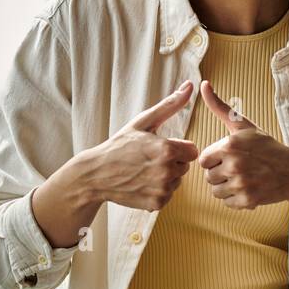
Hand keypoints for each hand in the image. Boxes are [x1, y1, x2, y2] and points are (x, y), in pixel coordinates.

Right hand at [74, 79, 199, 211]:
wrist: (96, 174)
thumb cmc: (119, 145)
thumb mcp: (142, 122)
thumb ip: (170, 105)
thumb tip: (190, 85)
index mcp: (168, 149)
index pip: (192, 151)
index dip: (177, 148)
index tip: (159, 148)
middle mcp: (167, 171)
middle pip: (185, 166)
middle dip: (172, 162)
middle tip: (148, 160)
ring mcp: (162, 189)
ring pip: (177, 182)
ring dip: (166, 177)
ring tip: (143, 171)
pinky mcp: (157, 203)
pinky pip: (168, 195)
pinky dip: (158, 191)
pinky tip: (141, 183)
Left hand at [196, 79, 288, 209]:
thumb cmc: (267, 148)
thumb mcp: (244, 126)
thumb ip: (220, 107)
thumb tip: (203, 84)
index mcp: (230, 145)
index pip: (203, 160)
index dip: (215, 160)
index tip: (230, 157)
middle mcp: (234, 164)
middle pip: (208, 177)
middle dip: (220, 174)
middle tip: (240, 169)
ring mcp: (241, 183)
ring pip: (215, 191)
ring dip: (227, 188)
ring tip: (244, 179)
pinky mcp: (248, 200)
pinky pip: (227, 203)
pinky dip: (236, 199)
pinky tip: (249, 189)